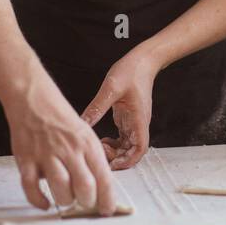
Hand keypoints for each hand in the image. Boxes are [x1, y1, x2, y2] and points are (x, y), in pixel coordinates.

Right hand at [5, 78, 117, 215]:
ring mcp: (47, 155)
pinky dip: (38, 200)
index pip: (103, 177)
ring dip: (65, 200)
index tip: (107, 210)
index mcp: (88, 144)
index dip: (107, 199)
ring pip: (60, 189)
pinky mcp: (26, 159)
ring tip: (65, 198)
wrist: (33, 98)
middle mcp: (69, 150)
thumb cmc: (60, 117)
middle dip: (87, 202)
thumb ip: (90, 158)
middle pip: (84, 187)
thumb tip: (98, 186)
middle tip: (84, 203)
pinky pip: (31, 187)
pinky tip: (45, 203)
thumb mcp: (84, 134)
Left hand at [80, 46, 160, 169]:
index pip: (140, 148)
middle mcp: (138, 123)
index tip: (113, 164)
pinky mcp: (128, 118)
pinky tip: (101, 140)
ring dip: (114, 151)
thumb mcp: (111, 87)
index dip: (128, 160)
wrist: (144, 60)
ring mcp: (134, 122)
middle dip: (118, 158)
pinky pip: (122, 138)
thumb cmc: (133, 70)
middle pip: (132, 151)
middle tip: (99, 156)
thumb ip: (97, 107)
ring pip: (127, 146)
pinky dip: (113, 143)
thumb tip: (81, 123)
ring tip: (98, 147)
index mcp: (139, 118)